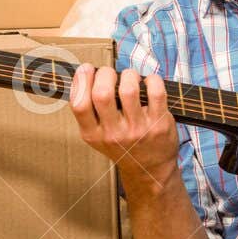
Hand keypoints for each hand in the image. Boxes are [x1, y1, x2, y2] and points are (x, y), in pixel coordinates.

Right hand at [69, 64, 179, 193]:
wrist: (150, 169)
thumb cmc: (123, 146)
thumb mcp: (97, 136)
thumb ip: (89, 111)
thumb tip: (84, 74)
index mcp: (93, 135)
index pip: (79, 104)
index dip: (80, 80)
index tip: (86, 69)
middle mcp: (113, 134)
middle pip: (102, 93)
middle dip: (105, 74)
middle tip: (110, 73)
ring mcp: (137, 130)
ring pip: (129, 89)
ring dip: (129, 75)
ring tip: (130, 77)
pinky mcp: (159, 125)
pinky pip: (155, 92)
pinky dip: (152, 80)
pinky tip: (149, 82)